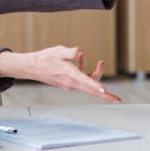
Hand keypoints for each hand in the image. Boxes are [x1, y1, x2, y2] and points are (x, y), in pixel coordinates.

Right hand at [0, 46, 120, 102]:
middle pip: (91, 90)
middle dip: (105, 95)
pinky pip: (80, 78)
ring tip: (101, 62)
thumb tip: (78, 51)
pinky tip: (80, 58)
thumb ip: (69, 52)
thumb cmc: (44, 58)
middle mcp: (70, 82)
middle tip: (117, 100)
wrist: (32, 67)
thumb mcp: (57, 51)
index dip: (96, 86)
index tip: (105, 90)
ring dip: (96, 74)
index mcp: (69, 75)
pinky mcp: (68, 83)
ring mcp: (69, 84)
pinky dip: (83, 69)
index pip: (86, 82)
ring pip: (87, 83)